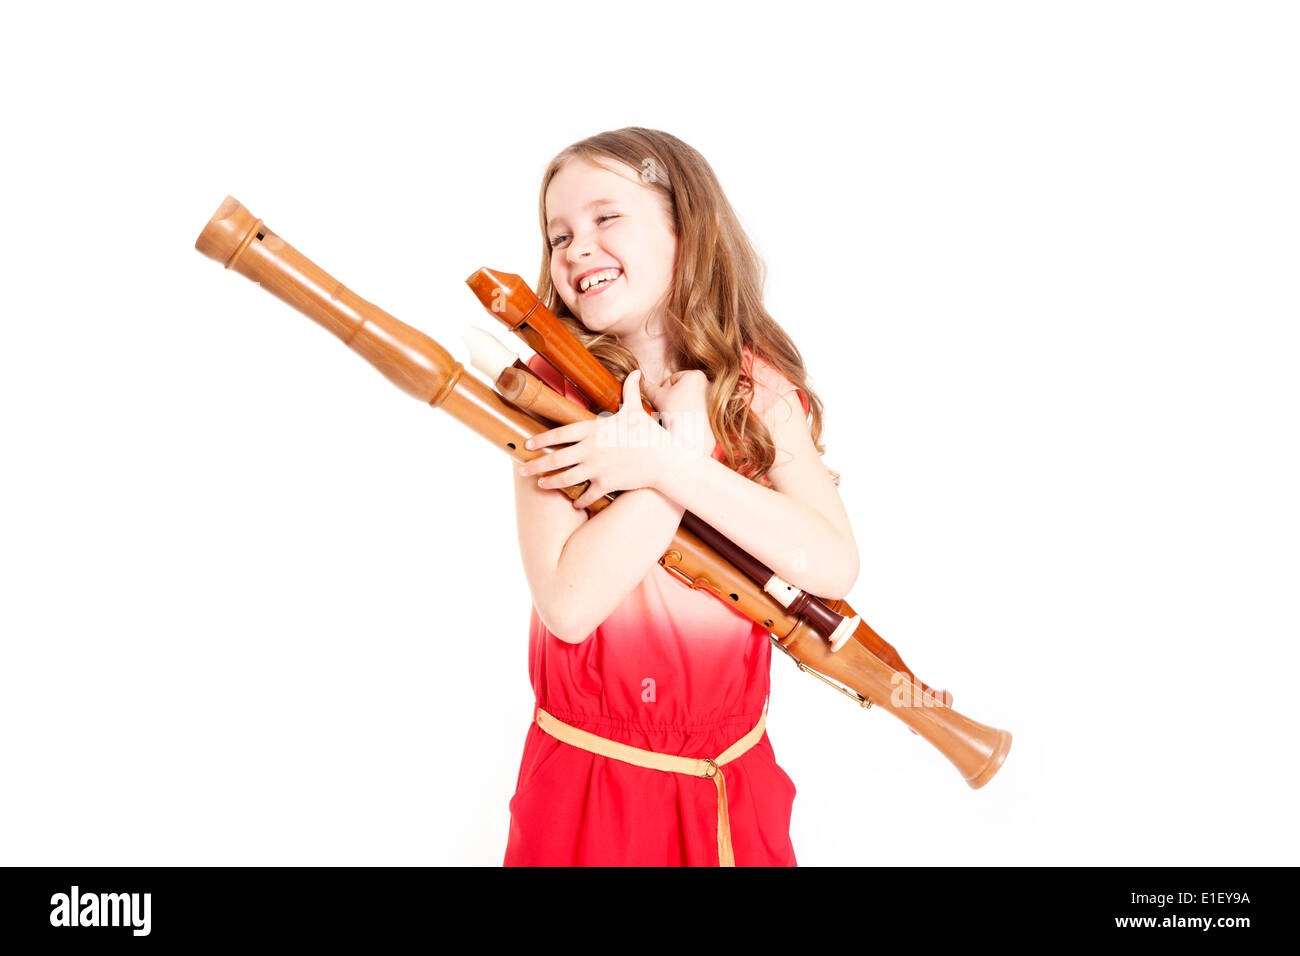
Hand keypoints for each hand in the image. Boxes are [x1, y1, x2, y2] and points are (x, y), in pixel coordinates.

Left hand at [519, 370, 671, 509]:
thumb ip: (630, 390)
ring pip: (566, 479)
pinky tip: (573, 504)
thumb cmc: (649, 432)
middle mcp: (591, 450)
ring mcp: (597, 468)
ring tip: (540, 484)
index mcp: (594, 430)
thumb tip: (635, 372)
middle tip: (522, 469)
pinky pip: (587, 495)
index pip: (560, 434)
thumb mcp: (636, 409)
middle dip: (536, 465)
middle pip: (555, 459)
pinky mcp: (606, 484)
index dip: (541, 439)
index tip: (527, 444)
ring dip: (550, 483)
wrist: (664, 459)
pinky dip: (579, 501)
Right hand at [641, 369, 715, 458]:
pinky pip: (698, 409)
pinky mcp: (716, 411)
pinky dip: (690, 414)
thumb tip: (639, 380)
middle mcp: (708, 383)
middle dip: (671, 400)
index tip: (663, 403)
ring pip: (689, 399)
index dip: (663, 391)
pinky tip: (687, 423)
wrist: (694, 439)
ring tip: (677, 418)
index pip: (671, 379)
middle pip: (681, 389)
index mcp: (696, 375)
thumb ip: (647, 387)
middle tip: (668, 411)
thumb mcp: (657, 398)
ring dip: (679, 407)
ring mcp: (714, 398)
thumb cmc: (677, 415)